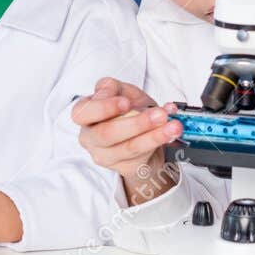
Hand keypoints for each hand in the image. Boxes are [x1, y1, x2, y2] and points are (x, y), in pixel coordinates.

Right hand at [70, 77, 182, 205]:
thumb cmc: (127, 110)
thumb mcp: (120, 91)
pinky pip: (142, 156)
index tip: (126, 102)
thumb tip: (110, 90)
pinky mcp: (123, 167)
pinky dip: (159, 142)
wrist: (141, 133)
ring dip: (154, 135)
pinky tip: (170, 133)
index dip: (104, 108)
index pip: (82, 113)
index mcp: (84, 115)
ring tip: (172, 125)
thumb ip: (113, 87)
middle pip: (107, 134)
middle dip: (136, 123)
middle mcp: (89, 137)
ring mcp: (105, 155)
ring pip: (129, 147)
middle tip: (159, 114)